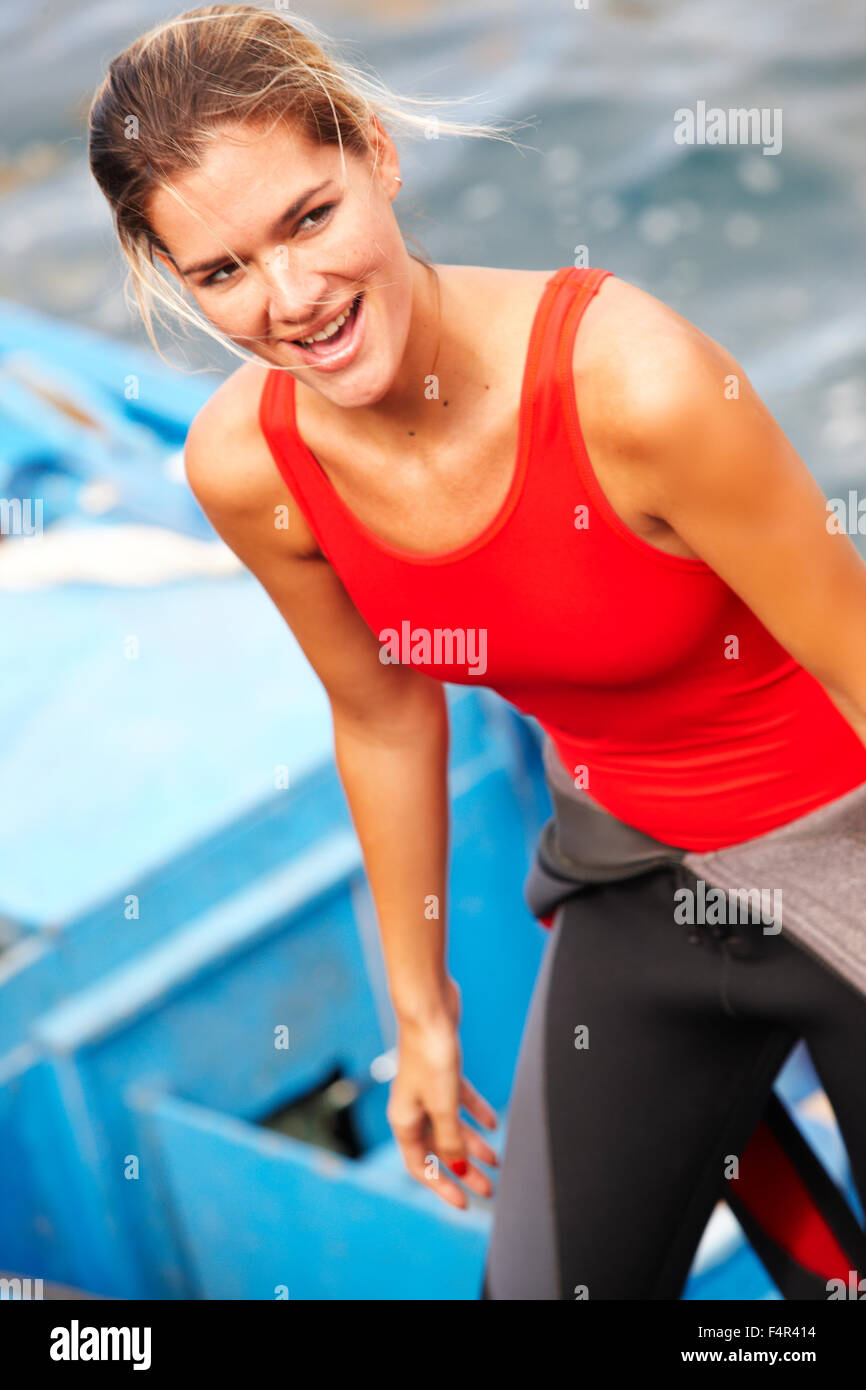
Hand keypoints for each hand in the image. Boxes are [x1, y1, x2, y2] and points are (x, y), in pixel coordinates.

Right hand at [387, 980, 498, 1209]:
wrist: (429, 1009)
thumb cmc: (431, 1055)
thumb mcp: (444, 1105)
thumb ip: (451, 1140)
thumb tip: (459, 1171)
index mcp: (405, 1121)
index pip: (421, 1167)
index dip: (442, 1188)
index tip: (464, 1205)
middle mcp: (413, 1108)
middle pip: (440, 1149)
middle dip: (465, 1171)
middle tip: (489, 1189)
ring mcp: (427, 1089)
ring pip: (451, 1126)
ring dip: (473, 1144)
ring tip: (496, 1160)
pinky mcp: (442, 1072)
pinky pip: (459, 1101)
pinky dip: (475, 1112)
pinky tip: (493, 1122)